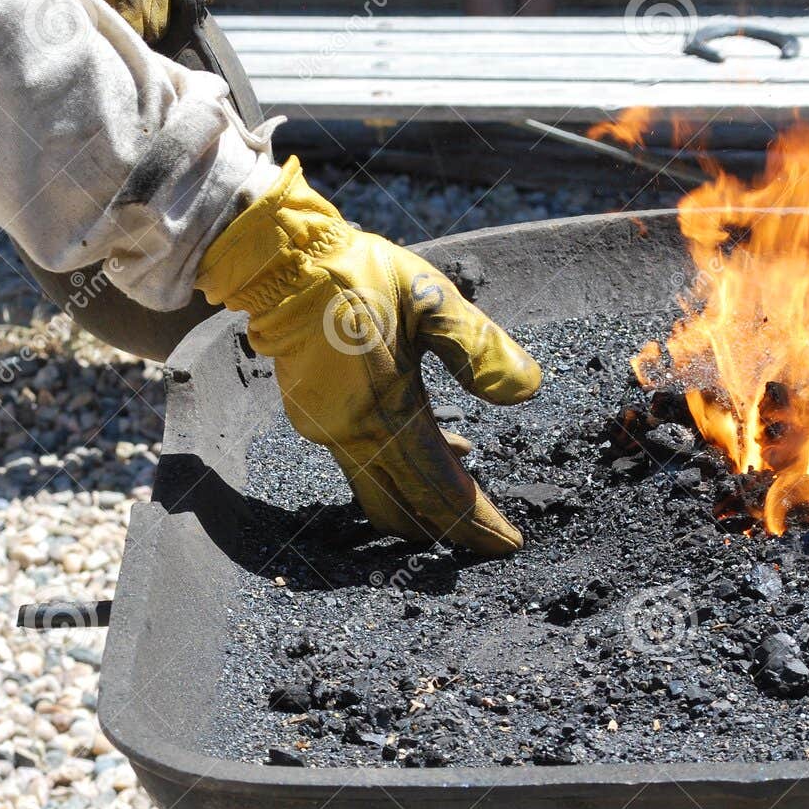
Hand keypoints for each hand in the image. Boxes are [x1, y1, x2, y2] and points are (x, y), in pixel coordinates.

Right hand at [196, 159, 541, 554]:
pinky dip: (401, 471)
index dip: (478, 522)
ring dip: (424, 501)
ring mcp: (328, 432)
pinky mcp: (315, 419)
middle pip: (408, 510)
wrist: (281, 266)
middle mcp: (354, 436)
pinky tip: (433, 443)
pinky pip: (364, 465)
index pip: (441, 489)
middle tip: (490, 538)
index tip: (509, 543)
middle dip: (452, 530)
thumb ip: (479, 347)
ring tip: (468, 487)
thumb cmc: (358, 276)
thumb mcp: (432, 299)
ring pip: (382, 492)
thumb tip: (527, 391)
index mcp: (388, 412)